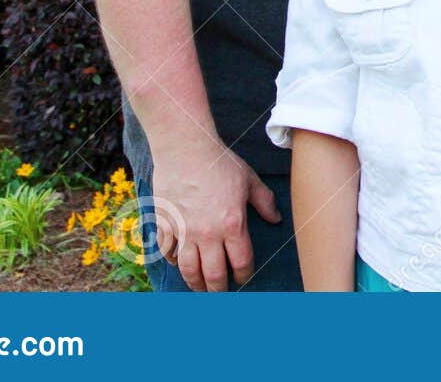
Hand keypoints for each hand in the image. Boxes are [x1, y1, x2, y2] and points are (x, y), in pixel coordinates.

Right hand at [152, 136, 282, 291]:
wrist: (185, 147)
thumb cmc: (220, 161)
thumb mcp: (249, 179)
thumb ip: (264, 202)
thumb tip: (276, 220)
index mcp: (232, 224)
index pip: (242, 262)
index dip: (244, 275)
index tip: (244, 279)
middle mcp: (208, 233)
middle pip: (213, 274)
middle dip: (219, 289)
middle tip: (220, 293)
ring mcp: (184, 230)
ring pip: (188, 269)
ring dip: (194, 283)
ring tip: (199, 288)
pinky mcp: (164, 224)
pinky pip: (166, 251)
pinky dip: (172, 260)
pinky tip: (178, 261)